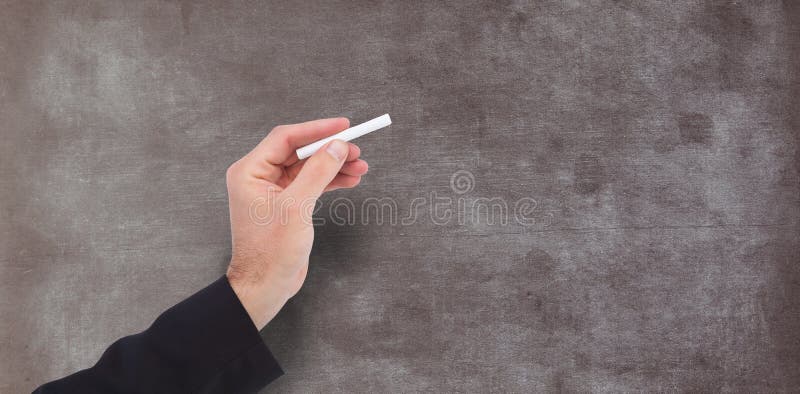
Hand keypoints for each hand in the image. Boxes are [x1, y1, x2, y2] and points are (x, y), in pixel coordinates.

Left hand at [225, 118, 367, 328]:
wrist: (265, 287)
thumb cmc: (270, 253)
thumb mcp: (297, 208)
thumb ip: (318, 173)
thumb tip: (337, 146)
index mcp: (250, 171)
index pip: (286, 138)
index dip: (317, 130)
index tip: (343, 126)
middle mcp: (258, 177)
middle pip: (299, 151)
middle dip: (329, 149)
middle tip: (356, 149)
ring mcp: (272, 191)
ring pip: (307, 167)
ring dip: (333, 165)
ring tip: (360, 166)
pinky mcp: (285, 204)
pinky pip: (309, 183)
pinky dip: (329, 180)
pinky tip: (349, 179)